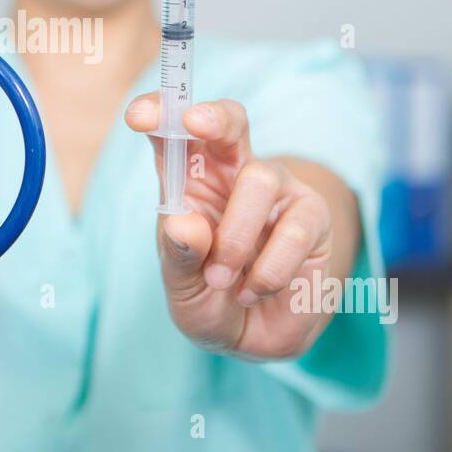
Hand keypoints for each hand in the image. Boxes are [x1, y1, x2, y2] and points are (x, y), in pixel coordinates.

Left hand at [124, 94, 341, 359]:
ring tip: (220, 279)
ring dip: (235, 237)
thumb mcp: (181, 284)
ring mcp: (277, 192)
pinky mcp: (312, 218)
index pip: (173, 134)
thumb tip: (185, 224)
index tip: (139, 116)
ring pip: (260, 180)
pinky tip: (253, 291)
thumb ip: (180, 254)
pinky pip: (295, 230)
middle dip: (213, 117)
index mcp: (190, 178)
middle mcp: (233, 173)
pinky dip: (268, 269)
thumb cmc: (209, 296)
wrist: (254, 337)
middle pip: (230, 124)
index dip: (159, 114)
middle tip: (194, 122)